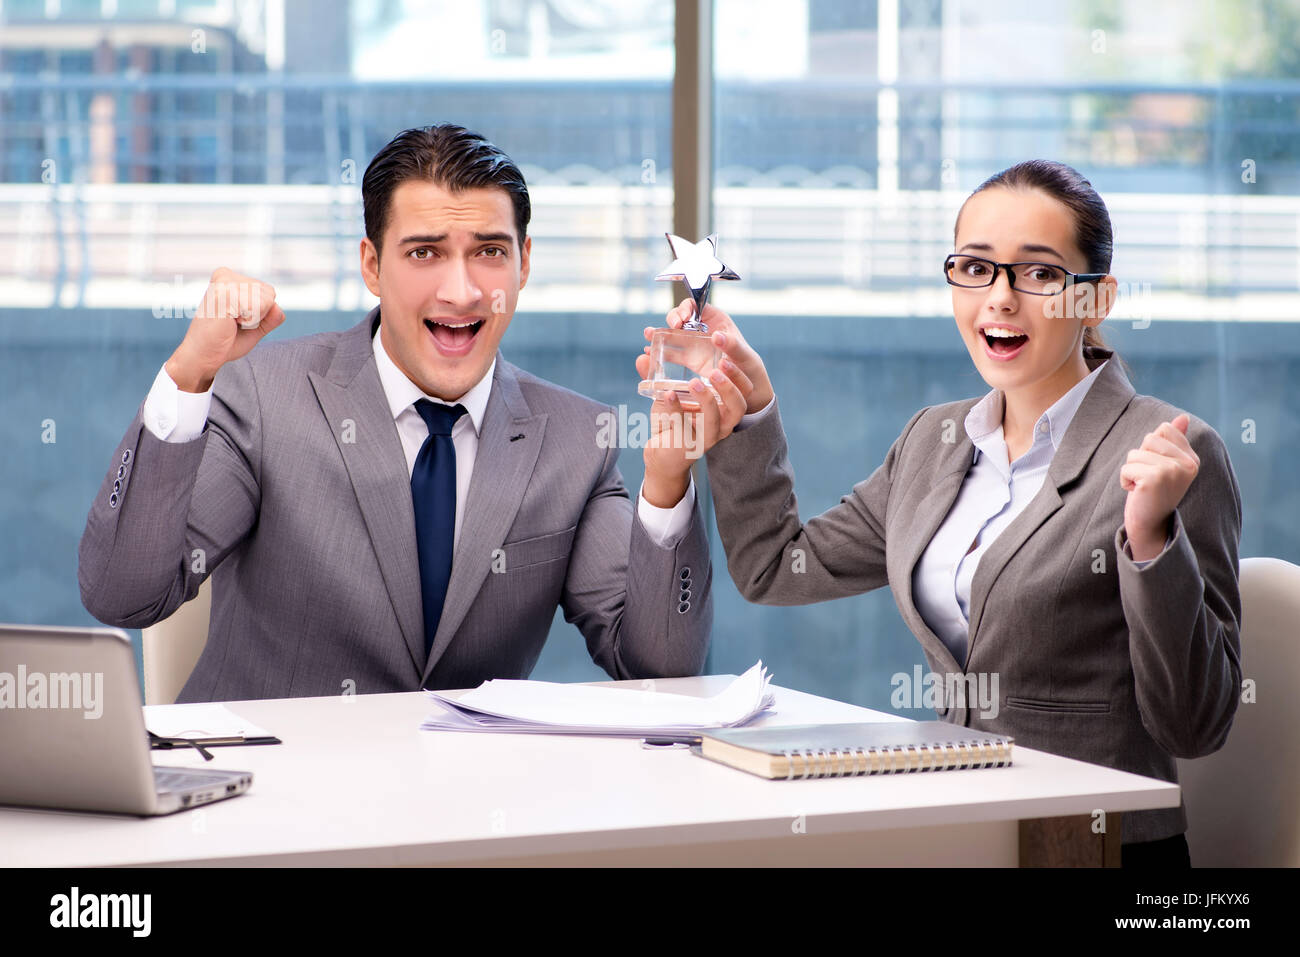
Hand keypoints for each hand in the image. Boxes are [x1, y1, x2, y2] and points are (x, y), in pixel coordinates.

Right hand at [165, 268, 285, 391]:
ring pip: (266, 301)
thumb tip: (278, 308)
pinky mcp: (225, 293)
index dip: (261, 313)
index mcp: (230, 278)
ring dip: (253, 319)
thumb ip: (271, 317)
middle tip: (233, 323)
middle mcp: (226, 276)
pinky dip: (250, 321)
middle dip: (259, 315)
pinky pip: (259, 307)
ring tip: (230, 322)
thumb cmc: (225, 342)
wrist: (203, 356)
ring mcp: (224, 282)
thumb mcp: (255, 327)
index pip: (268, 291)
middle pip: (269, 294)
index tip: (237, 319)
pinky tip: (229, 322)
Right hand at [636, 299, 774, 414]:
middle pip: (681, 316)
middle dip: (672, 318)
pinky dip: (660, 351)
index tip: (684, 318)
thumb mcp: (746, 356)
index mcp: (717, 320)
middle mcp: (703, 329)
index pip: (697, 306)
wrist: (748, 390)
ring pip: (673, 333)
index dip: (687, 307)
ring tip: (648, 335)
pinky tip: (649, 352)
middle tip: (673, 326)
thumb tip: (717, 336)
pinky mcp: (689, 360)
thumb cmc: (750, 368)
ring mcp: (695, 344)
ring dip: (659, 333)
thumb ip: (734, 345)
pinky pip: (672, 352)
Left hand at [639, 350, 753, 507]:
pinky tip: (667, 395)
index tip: (726, 357)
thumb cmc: (673, 423)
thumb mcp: (671, 397)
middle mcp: (720, 426)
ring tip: (693, 383)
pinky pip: (683, 426)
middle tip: (715, 371)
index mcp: (724, 411)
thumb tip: (642, 356)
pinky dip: (675, 408)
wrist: (662, 456)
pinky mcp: (686, 446)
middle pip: (738, 407)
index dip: (739, 375)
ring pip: (713, 419)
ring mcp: (704, 438)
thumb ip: (659, 377)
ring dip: (706, 399)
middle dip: (729, 388)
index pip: (744, 392)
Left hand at [1121, 413, 1199, 560]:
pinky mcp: (1154, 479)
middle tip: (1149, 479)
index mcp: (1192, 459)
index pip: (1164, 429)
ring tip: (1143, 486)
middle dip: (1141, 458)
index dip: (1152, 448)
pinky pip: (1126, 467)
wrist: (1150, 524)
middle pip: (1149, 439)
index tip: (1158, 468)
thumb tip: (1183, 417)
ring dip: (1132, 470)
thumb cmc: (1154, 491)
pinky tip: (1137, 492)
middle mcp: (1186, 464)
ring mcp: (1172, 471)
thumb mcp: (1167, 464)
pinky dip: (1125, 480)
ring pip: (1135, 454)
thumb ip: (1175, 441)